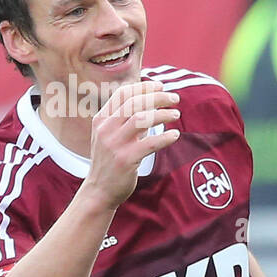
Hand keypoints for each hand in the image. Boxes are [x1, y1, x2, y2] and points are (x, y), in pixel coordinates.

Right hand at [84, 80, 181, 209]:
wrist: (99, 190)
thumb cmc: (110, 161)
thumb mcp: (109, 135)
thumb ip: (124, 119)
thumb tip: (150, 102)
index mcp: (101, 119)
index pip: (123, 93)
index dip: (144, 87)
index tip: (161, 86)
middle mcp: (105, 129)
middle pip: (135, 102)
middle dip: (158, 97)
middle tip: (175, 98)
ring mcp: (114, 144)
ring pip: (142, 119)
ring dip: (163, 114)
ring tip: (176, 114)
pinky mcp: (125, 159)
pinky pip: (150, 143)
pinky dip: (165, 137)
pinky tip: (175, 135)